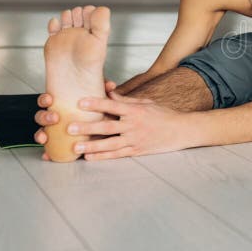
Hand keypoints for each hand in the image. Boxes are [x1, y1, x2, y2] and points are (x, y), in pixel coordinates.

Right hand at [34, 80, 116, 159]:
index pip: (47, 100)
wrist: (106, 126)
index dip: (44, 99)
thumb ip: (103, 90)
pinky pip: (50, 149)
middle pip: (41, 116)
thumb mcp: (101, 99)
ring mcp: (56, 131)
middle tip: (54, 118)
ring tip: (45, 137)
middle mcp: (55, 117)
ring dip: (40, 134)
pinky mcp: (60, 144)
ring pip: (42, 132)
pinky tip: (47, 155)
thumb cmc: (99, 109)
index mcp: (61, 104)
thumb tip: (110, 85)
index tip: (50, 99)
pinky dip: (47, 152)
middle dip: (44, 117)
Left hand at [65, 92, 194, 160]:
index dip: (96, 104)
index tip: (80, 102)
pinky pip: (117, 154)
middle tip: (70, 128)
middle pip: (108, 127)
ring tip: (75, 147)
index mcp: (135, 111)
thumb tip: (108, 93)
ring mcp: (135, 140)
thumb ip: (125, 100)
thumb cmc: (163, 114)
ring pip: (110, 144)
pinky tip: (90, 157)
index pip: (113, 106)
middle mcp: (134, 126)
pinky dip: (103, 157)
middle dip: (88, 128)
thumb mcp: (145, 103)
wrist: (181, 131)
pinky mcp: (137, 150)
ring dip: (92, 146)